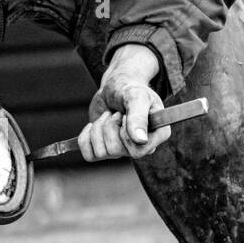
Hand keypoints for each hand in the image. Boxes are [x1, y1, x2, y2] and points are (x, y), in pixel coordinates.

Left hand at [78, 44, 171, 161]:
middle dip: (109, 126)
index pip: (138, 151)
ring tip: (108, 115)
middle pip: (115, 151)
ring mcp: (123, 151)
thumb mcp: (136, 96)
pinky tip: (95, 124)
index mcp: (157, 135)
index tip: (125, 115)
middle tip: (116, 113)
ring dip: (98, 127)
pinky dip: (86, 136)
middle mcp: (142, 146)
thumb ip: (138, 116)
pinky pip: (88, 154)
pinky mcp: (105, 150)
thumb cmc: (130, 89)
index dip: (125, 132)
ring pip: (101, 152)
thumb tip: (140, 140)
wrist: (114, 87)